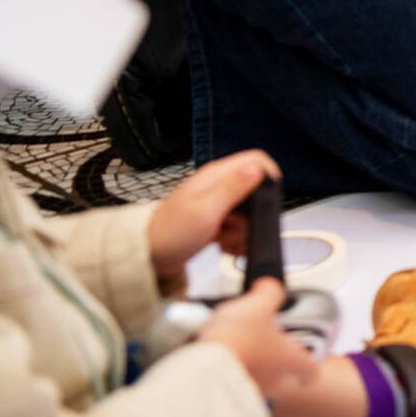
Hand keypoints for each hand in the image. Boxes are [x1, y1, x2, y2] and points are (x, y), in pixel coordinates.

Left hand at [146, 150, 279, 280]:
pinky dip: (236, 237)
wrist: (147, 256)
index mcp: (216, 176)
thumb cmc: (168, 233)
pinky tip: (224, 244)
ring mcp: (217, 203)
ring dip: (244, 229)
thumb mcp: (205, 211)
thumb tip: (257, 167)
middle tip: (241, 227)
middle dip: (256, 213)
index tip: (267, 202)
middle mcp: (218, 185)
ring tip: (228, 238)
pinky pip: (238, 225)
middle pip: (256, 190)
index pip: (256, 160)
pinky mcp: (215, 219)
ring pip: (249, 211)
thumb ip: (233, 188)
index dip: (268, 177)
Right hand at [197, 278, 317, 397]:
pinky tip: (216, 350)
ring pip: (257, 375)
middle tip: (263, 339)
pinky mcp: (226, 393)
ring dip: (249, 359)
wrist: (204, 369)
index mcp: (289, 358)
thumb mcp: (258, 305)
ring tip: (234, 340)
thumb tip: (269, 286)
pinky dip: (228, 366)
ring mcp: (250, 389)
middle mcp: (273, 379)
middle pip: (281, 371)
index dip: (310, 364)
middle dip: (274, 355)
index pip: (310, 370)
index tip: (307, 358)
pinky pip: (232, 378)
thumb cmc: (236, 340)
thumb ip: (270, 292)